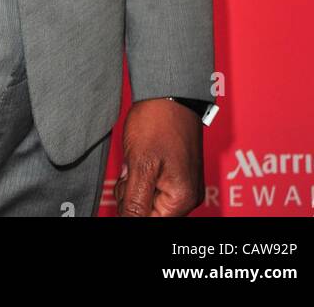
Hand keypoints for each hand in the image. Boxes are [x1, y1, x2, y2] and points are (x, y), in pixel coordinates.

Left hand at [114, 99, 204, 216]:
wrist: (168, 90)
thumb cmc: (158, 121)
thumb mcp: (141, 165)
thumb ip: (135, 201)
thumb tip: (129, 222)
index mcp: (181, 199)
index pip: (147, 221)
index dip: (129, 206)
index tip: (126, 185)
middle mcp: (187, 196)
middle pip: (149, 212)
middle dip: (132, 194)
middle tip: (132, 167)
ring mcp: (183, 183)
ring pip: (148, 198)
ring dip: (135, 183)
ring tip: (138, 158)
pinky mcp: (177, 172)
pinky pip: (153, 184)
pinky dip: (142, 174)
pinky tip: (141, 156)